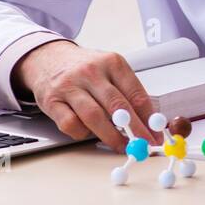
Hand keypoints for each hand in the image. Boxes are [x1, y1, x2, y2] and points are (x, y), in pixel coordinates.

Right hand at [13, 41, 159, 150]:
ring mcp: (70, 86)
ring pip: (94, 116)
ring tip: (121, 146)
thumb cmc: (84, 68)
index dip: (149, 118)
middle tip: (143, 146)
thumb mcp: (110, 70)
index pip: (136, 93)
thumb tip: (149, 122)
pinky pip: (71, 124)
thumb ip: (127, 93)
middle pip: (117, 106)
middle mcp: (91, 72)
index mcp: (112, 63)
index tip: (156, 134)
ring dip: (111, 136)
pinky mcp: (52, 101)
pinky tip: (88, 131)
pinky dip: (82, 133)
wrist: (48, 58)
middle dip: (135, 130)